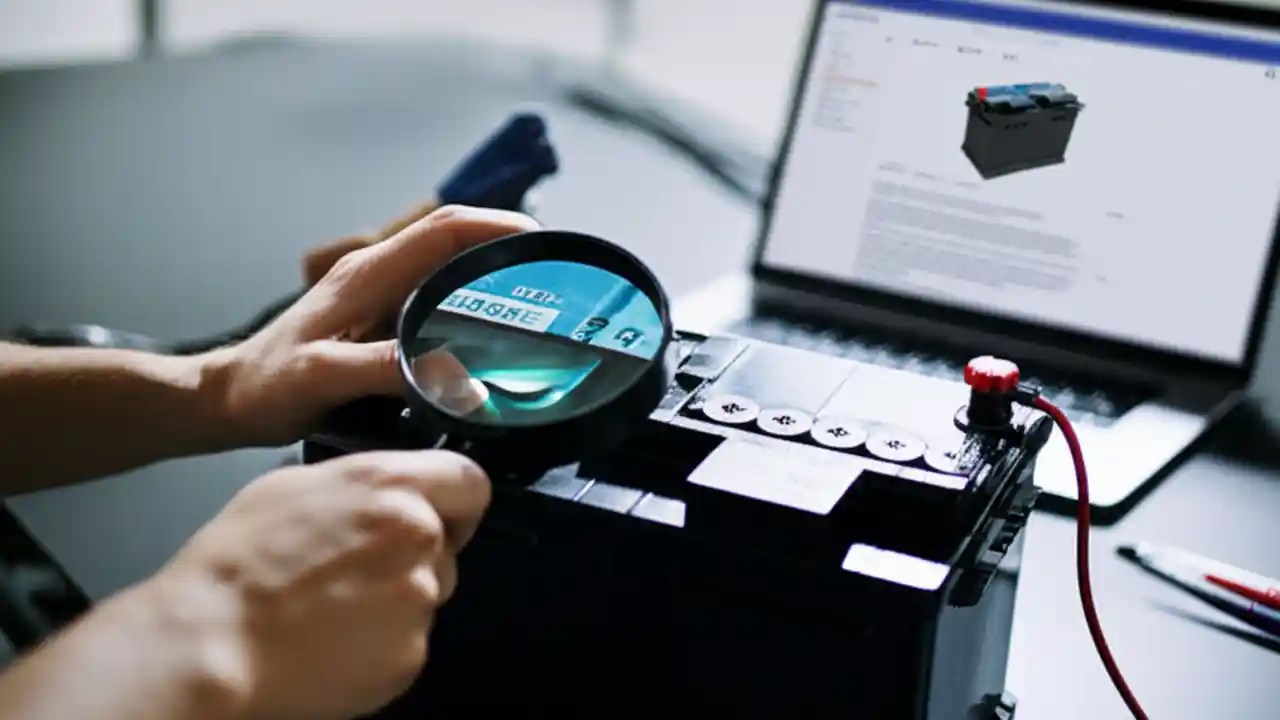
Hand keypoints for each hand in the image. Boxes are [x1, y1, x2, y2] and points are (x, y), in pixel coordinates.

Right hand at [147, 449, 490, 719]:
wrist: (212, 644)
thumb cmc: (238, 564)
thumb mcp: (294, 486)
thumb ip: (360, 483)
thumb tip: (383, 490)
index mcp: (392, 487)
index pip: (470, 482)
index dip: (454, 500)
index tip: (437, 514)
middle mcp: (419, 538)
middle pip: (446, 544)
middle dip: (414, 554)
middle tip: (356, 568)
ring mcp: (419, 600)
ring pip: (427, 593)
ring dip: (396, 599)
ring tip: (333, 607)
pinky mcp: (411, 655)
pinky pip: (409, 641)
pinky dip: (381, 644)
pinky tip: (333, 640)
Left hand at [214, 204, 538, 446]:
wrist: (229, 398)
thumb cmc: (266, 386)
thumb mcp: (323, 377)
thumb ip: (383, 368)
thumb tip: (452, 374)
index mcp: (366, 274)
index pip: (442, 229)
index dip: (494, 226)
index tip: (537, 241)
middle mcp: (374, 273)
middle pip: (452, 238)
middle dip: (504, 243)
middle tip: (549, 272)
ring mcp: (376, 291)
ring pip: (445, 263)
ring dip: (488, 269)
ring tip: (533, 295)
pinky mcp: (377, 315)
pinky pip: (434, 292)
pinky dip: (468, 298)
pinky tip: (489, 329)